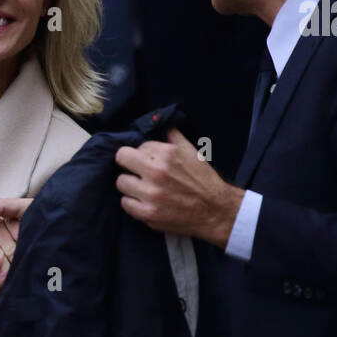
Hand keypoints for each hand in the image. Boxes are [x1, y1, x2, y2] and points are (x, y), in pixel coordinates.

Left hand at [115, 128, 243, 247]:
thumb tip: (161, 123)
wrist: (215, 210)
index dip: (142, 154)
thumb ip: (174, 137)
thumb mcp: (192, 152)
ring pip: (121, 182)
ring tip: (143, 188)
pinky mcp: (148, 213)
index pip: (137, 146)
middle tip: (138, 171)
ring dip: (130, 185)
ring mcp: (150, 193)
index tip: (148, 161)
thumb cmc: (204, 180)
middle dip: (129, 164)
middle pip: (122, 158)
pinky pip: (125, 203)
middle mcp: (157, 171)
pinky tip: (144, 201)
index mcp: (167, 154)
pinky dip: (133, 202)